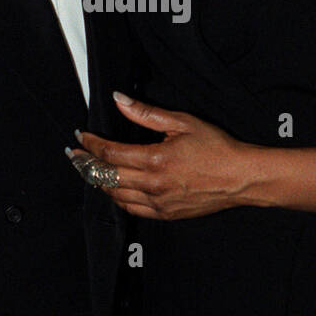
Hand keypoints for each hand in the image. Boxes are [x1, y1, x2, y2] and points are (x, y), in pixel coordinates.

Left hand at [71, 92, 250, 219]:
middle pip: (106, 176)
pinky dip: (118, 198)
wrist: (241, 177)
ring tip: (90, 170)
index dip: (91, 144)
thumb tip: (120, 101)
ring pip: (115, 195)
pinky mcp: (166, 214)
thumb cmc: (217, 147)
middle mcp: (152, 184)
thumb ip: (146, 113)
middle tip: (74, 155)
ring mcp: (158, 203)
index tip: (81, 137)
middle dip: (86, 164)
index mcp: (155, 160)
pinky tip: (114, 189)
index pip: (110, 153)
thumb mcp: (182, 122)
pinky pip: (132, 209)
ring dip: (99, 182)